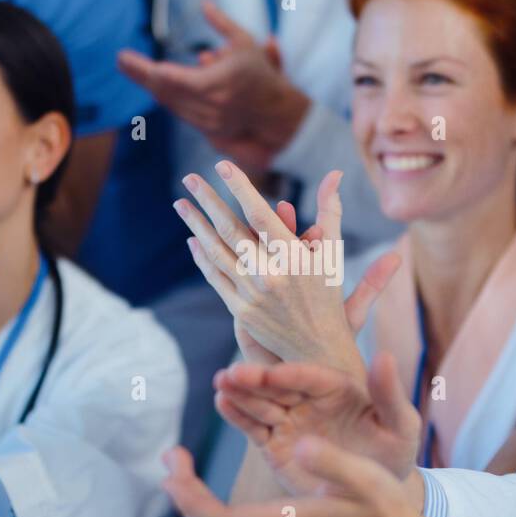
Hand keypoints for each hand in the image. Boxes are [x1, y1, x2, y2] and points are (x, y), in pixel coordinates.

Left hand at [118, 0, 310, 171]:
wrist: (278, 114)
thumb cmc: (261, 75)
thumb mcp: (245, 43)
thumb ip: (223, 24)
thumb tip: (204, 5)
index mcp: (218, 83)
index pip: (173, 79)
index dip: (146, 71)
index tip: (125, 59)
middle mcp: (211, 106)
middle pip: (165, 92)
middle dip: (142, 75)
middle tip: (123, 61)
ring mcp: (208, 122)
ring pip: (170, 103)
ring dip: (153, 86)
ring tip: (135, 69)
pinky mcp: (208, 131)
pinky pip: (180, 112)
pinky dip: (167, 97)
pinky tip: (156, 84)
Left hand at [162, 437, 422, 516]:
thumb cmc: (382, 509)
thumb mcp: (365, 478)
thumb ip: (332, 462)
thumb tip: (300, 443)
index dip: (190, 498)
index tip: (173, 469)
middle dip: (182, 493)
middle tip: (171, 455)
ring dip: (193, 497)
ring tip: (180, 461)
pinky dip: (209, 504)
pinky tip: (207, 479)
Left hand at [174, 160, 399, 375]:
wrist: (318, 351)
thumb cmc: (328, 295)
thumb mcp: (333, 254)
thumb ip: (330, 211)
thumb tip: (335, 173)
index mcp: (295, 258)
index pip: (260, 214)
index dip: (240, 187)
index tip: (222, 165)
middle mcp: (271, 276)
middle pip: (231, 230)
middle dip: (208, 201)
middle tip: (190, 178)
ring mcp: (253, 295)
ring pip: (217, 252)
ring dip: (196, 225)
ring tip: (180, 203)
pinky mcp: (241, 312)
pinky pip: (216, 277)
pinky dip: (202, 257)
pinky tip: (192, 239)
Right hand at [214, 352, 421, 487]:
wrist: (377, 494)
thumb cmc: (393, 454)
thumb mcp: (401, 427)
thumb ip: (390, 393)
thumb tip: (384, 354)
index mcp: (339, 389)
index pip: (310, 376)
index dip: (290, 374)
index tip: (271, 374)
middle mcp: (310, 400)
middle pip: (278, 385)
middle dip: (255, 379)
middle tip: (231, 374)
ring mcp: (290, 420)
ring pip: (261, 403)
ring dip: (240, 393)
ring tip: (220, 385)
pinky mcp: (275, 443)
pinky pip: (254, 427)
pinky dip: (237, 416)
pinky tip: (222, 403)